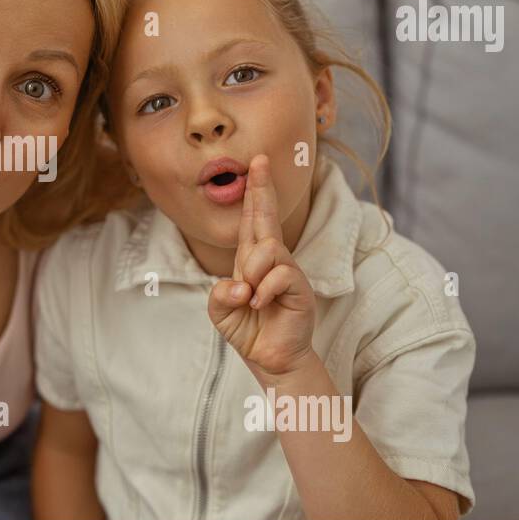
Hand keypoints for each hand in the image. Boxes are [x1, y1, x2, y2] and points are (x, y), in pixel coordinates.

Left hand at [207, 154, 316, 377]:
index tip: (256, 163)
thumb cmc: (247, 330)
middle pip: (266, 217)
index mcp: (251, 259)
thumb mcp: (220, 311)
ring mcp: (287, 272)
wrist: (269, 358)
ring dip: (252, 270)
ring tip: (250, 296)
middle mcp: (271, 260)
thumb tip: (239, 285)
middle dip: (263, 188)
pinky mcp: (299, 289)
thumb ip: (219, 294)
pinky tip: (259, 304)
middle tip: (259, 161)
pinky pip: (279, 275)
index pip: (252, 219)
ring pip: (268, 248)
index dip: (255, 192)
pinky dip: (263, 290)